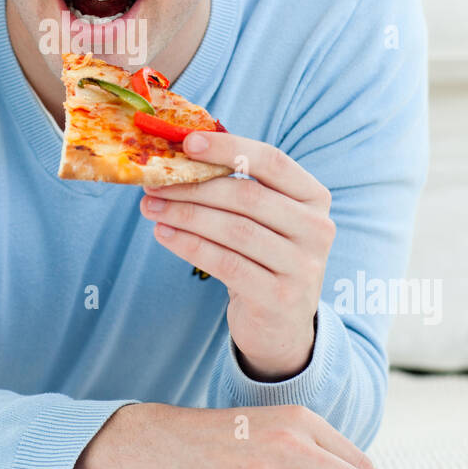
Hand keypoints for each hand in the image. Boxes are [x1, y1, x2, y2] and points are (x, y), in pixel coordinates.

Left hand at [140, 129, 335, 378]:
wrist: (281, 326)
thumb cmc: (263, 258)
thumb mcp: (263, 220)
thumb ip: (236, 186)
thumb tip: (180, 152)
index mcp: (314, 198)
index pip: (272, 161)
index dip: (229, 147)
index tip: (187, 142)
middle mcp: (316, 229)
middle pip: (247, 196)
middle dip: (194, 186)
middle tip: (153, 182)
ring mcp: (302, 266)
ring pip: (234, 230)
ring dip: (185, 215)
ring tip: (151, 207)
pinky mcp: (279, 297)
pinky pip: (225, 263)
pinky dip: (190, 246)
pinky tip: (164, 234)